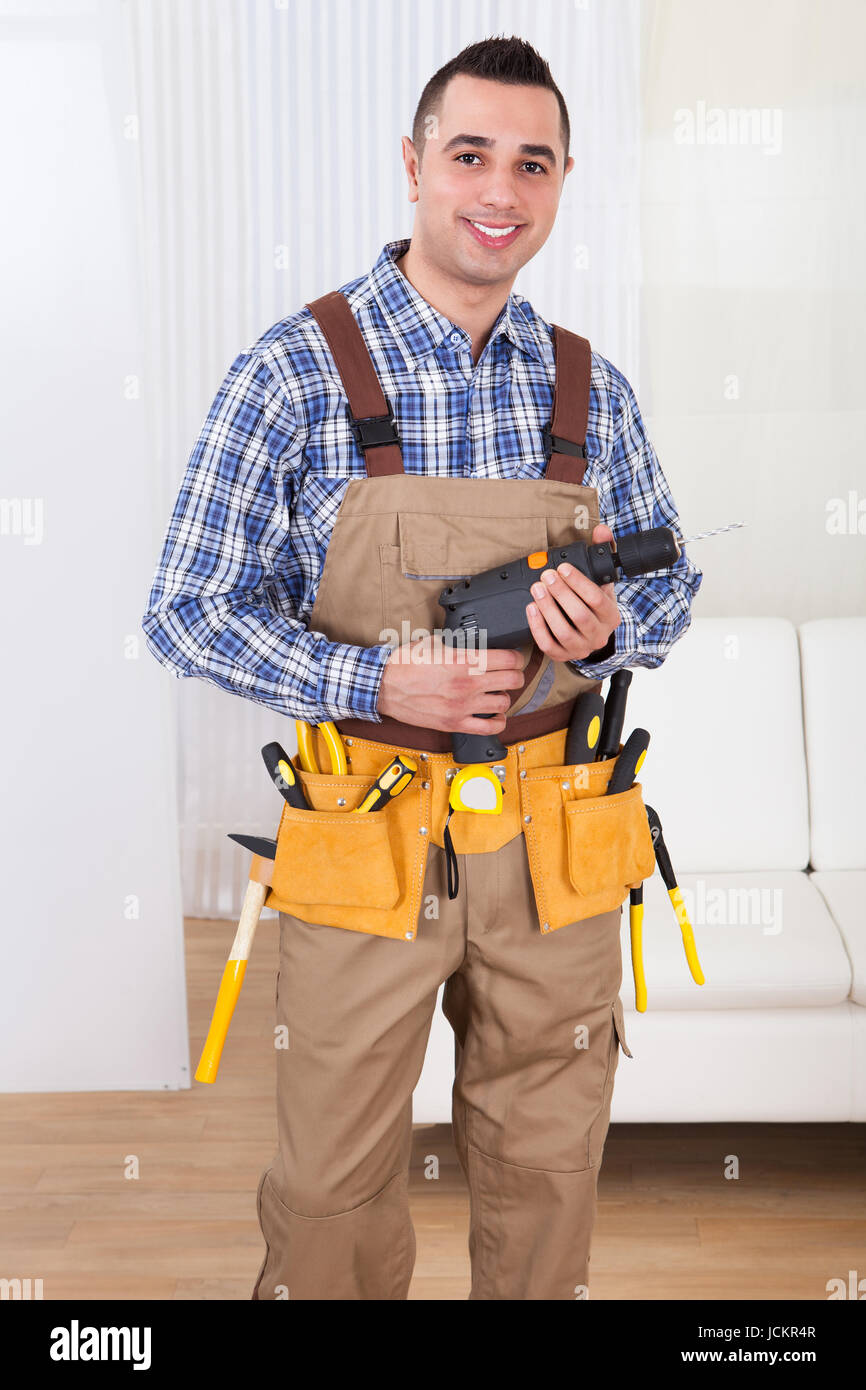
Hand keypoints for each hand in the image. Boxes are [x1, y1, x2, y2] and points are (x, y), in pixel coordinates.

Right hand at [377, 634, 525, 733]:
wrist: (383, 687)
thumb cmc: (405, 664)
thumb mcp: (433, 642)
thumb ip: (457, 644)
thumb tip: (470, 642)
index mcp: (464, 660)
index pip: (509, 659)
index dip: (516, 657)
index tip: (513, 658)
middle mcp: (468, 683)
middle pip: (513, 680)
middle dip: (515, 675)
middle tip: (511, 674)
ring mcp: (463, 706)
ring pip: (504, 703)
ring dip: (504, 697)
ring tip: (496, 693)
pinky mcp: (455, 723)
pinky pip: (490, 727)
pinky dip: (498, 721)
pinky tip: (494, 714)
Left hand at [525, 523, 620, 662]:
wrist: (591, 634)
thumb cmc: (595, 604)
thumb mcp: (602, 580)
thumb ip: (602, 552)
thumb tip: (601, 530)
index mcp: (611, 615)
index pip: (597, 599)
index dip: (578, 582)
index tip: (563, 567)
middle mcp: (599, 635)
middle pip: (580, 615)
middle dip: (561, 594)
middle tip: (546, 576)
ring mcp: (580, 648)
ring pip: (563, 632)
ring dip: (548, 609)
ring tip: (536, 589)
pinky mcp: (562, 655)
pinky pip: (548, 644)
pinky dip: (537, 626)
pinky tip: (530, 609)